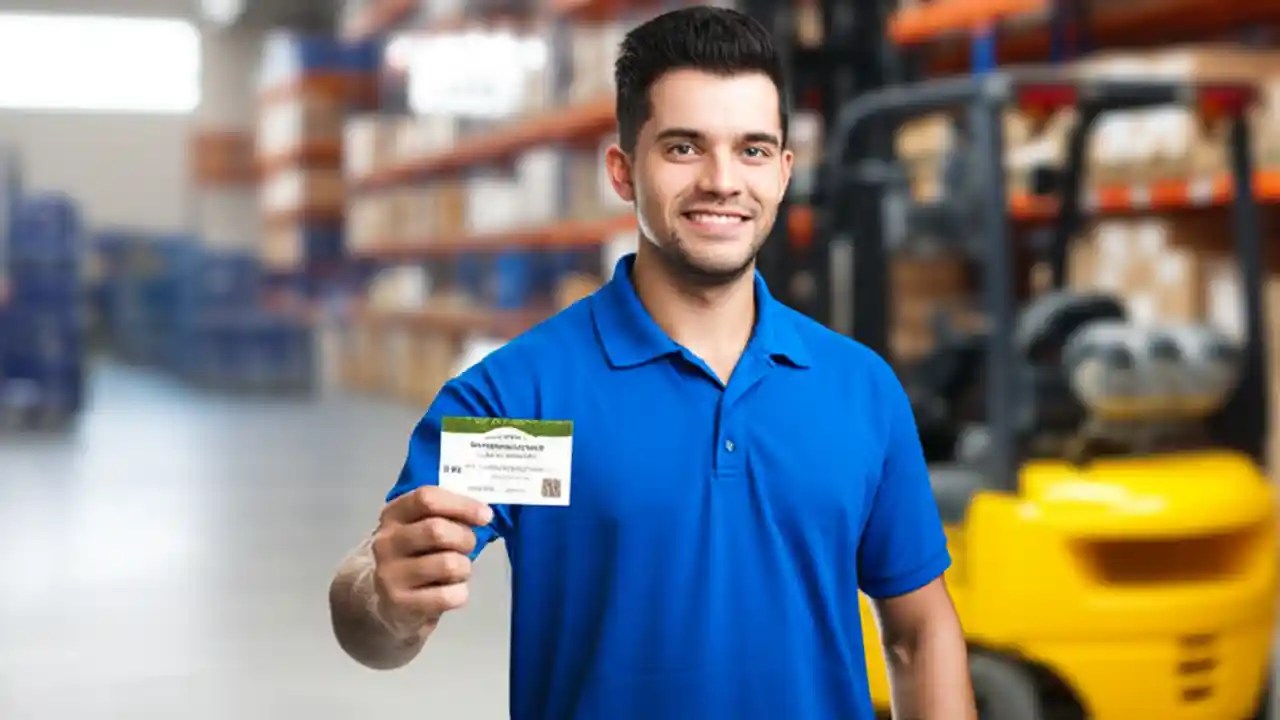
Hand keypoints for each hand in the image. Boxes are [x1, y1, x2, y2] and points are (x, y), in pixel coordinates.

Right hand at [370, 486, 493, 638]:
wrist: (386, 601)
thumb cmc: (415, 556)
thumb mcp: (421, 527)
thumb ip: (445, 514)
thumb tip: (482, 512)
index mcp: (393, 515)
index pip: (427, 498)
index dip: (462, 504)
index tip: (485, 515)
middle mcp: (386, 542)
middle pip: (438, 531)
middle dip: (465, 538)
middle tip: (468, 546)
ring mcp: (390, 574)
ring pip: (448, 564)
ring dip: (463, 567)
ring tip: (457, 571)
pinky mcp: (400, 603)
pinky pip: (448, 596)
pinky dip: (459, 593)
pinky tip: (450, 591)